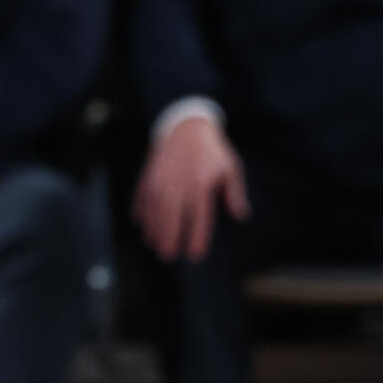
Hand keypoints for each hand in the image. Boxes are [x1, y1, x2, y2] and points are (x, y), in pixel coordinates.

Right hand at [135, 115, 247, 262]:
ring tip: (153, 245)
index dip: (197, 236)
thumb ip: (235, 194)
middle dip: (169, 236)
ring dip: (153, 227)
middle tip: (167, 257)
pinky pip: (143, 193)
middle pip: (173, 214)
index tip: (195, 255)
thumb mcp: (230, 169)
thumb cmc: (213, 151)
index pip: (200, 216)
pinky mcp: (150, 172)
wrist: (187, 125)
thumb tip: (242, 217)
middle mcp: (179, 182)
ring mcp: (162, 177)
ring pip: (155, 207)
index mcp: (201, 184)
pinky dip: (140, 209)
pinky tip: (140, 224)